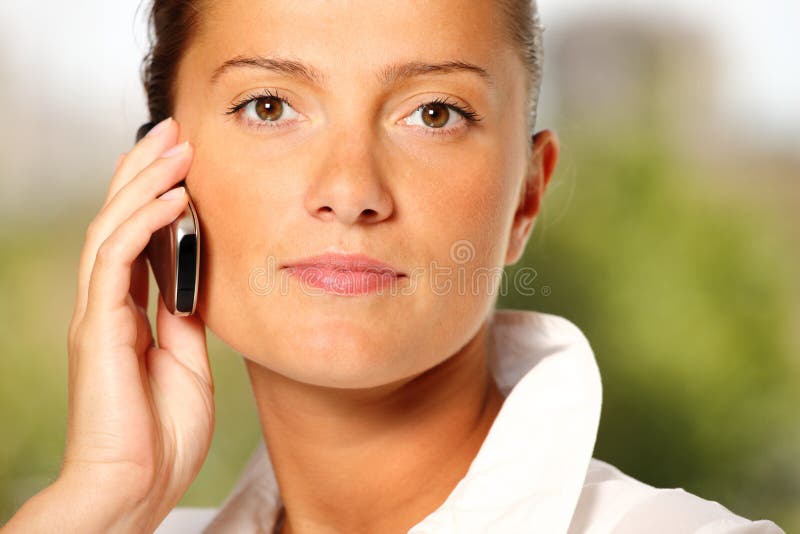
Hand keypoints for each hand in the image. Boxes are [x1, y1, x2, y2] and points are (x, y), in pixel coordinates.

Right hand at [4, 118, 213, 532]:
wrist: (136, 487)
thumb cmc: (161, 436)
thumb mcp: (188, 363)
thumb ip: (184, 319)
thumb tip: (194, 283)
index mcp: (131, 312)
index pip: (139, 237)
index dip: (156, 195)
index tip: (185, 159)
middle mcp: (109, 304)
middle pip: (121, 220)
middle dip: (146, 170)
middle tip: (175, 129)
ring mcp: (99, 312)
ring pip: (113, 227)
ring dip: (145, 182)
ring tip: (176, 145)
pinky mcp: (98, 326)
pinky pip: (119, 260)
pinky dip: (145, 223)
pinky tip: (174, 198)